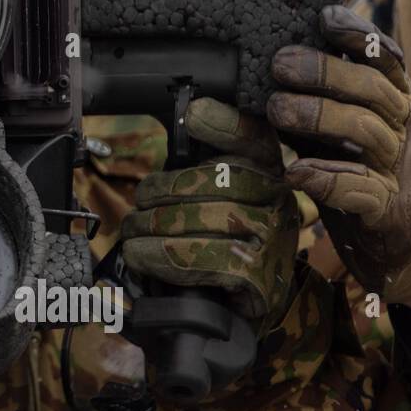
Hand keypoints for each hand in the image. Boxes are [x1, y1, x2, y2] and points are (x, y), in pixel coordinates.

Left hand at [121, 98, 300, 334]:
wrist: (256, 298)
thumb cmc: (227, 238)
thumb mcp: (219, 192)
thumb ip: (207, 156)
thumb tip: (195, 112)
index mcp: (269, 172)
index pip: (253, 138)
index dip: (225, 124)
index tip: (195, 114)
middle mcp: (278, 200)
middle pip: (207, 183)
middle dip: (158, 196)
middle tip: (136, 211)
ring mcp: (271, 238)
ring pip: (196, 220)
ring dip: (149, 229)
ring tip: (133, 234)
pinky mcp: (257, 275)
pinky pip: (198, 259)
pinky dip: (160, 257)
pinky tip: (143, 256)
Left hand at [269, 5, 410, 308]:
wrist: (392, 245)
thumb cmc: (351, 171)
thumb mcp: (325, 130)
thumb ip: (301, 98)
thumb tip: (248, 67)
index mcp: (393, 101)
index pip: (383, 59)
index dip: (357, 36)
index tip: (323, 19)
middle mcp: (401, 128)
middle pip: (372, 89)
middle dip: (326, 72)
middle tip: (280, 64)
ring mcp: (397, 168)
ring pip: (367, 131)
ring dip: (319, 116)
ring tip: (276, 109)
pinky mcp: (387, 210)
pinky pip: (362, 189)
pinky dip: (328, 177)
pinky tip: (297, 172)